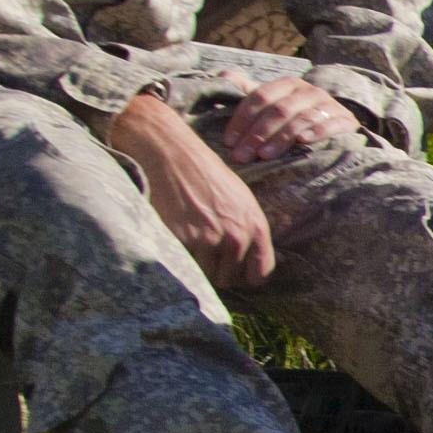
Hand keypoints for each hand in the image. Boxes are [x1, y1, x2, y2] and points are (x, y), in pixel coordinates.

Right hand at [104, 91, 274, 286]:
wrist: (172, 154)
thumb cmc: (204, 174)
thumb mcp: (240, 199)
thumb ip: (247, 229)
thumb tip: (248, 260)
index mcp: (255, 226)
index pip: (260, 271)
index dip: (246, 275)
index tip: (234, 272)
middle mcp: (237, 236)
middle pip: (229, 277)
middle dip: (215, 268)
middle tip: (200, 248)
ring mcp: (210, 240)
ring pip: (204, 275)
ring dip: (195, 264)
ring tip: (187, 238)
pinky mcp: (184, 240)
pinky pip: (183, 264)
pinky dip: (177, 255)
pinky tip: (174, 234)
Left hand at [206, 72, 357, 166]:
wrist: (338, 124)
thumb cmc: (297, 117)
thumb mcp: (274, 103)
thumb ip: (249, 92)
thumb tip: (221, 75)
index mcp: (287, 84)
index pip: (260, 97)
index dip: (242, 119)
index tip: (229, 142)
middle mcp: (308, 91)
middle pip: (278, 110)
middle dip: (257, 134)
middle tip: (242, 156)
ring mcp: (328, 104)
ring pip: (300, 118)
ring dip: (281, 138)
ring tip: (265, 156)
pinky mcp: (345, 120)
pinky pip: (329, 124)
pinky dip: (316, 132)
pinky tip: (302, 143)